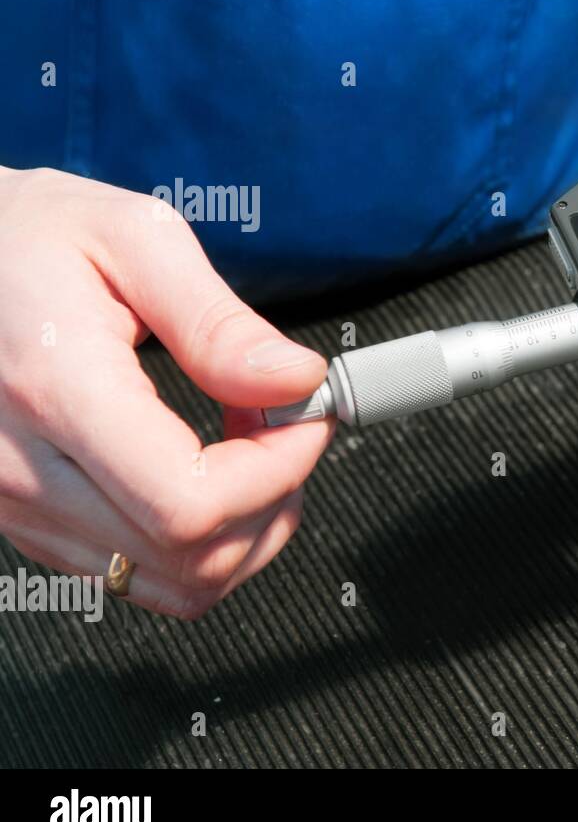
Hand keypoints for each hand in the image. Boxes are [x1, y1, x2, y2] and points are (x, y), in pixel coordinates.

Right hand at [0, 167, 332, 617]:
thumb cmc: (24, 238)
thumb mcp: (133, 238)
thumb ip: (219, 322)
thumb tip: (296, 381)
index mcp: (54, 389)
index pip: (190, 504)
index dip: (277, 473)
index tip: (305, 416)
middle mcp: (22, 468)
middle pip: (192, 558)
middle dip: (275, 500)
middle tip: (289, 428)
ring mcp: (17, 505)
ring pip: (173, 583)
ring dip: (245, 529)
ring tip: (255, 450)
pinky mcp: (26, 519)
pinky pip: (135, 571)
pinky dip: (199, 540)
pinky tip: (207, 469)